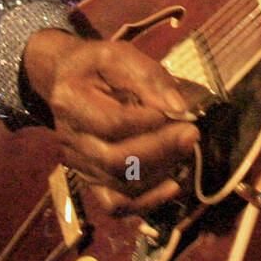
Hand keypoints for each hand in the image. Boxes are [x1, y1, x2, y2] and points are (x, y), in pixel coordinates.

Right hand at [23, 30, 199, 215]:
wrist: (69, 80)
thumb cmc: (98, 66)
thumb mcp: (120, 55)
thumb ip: (149, 77)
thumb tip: (178, 108)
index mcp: (70, 101)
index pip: (112, 124)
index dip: (148, 122)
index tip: (174, 110)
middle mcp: (69, 139)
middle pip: (115, 160)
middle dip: (161, 149)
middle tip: (191, 133)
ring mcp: (79, 164)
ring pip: (119, 186)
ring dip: (160, 171)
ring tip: (184, 149)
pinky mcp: (91, 180)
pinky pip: (115, 205)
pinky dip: (146, 203)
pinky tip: (172, 187)